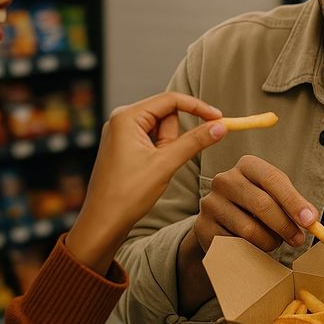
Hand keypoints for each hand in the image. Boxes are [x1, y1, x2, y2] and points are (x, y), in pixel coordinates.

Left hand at [66, 91, 225, 273]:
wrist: (102, 222)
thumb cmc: (127, 194)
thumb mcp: (166, 164)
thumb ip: (195, 141)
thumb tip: (220, 127)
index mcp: (126, 117)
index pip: (171, 100)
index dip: (198, 107)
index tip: (219, 118)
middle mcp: (121, 119)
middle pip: (166, 114)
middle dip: (175, 136)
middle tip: (167, 161)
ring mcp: (121, 133)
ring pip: (160, 129)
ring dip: (168, 147)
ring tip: (155, 169)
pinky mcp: (123, 146)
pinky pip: (152, 140)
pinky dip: (160, 153)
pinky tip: (151, 171)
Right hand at [192, 154, 317, 253]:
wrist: (220, 220)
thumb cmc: (255, 205)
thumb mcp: (273, 196)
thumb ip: (292, 204)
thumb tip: (311, 219)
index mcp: (247, 165)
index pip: (273, 179)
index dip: (294, 201)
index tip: (311, 220)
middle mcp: (225, 179)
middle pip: (262, 204)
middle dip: (285, 226)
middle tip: (298, 240)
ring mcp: (211, 203)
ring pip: (249, 230)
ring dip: (269, 241)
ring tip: (274, 242)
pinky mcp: (203, 227)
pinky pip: (235, 245)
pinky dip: (250, 250)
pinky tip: (253, 246)